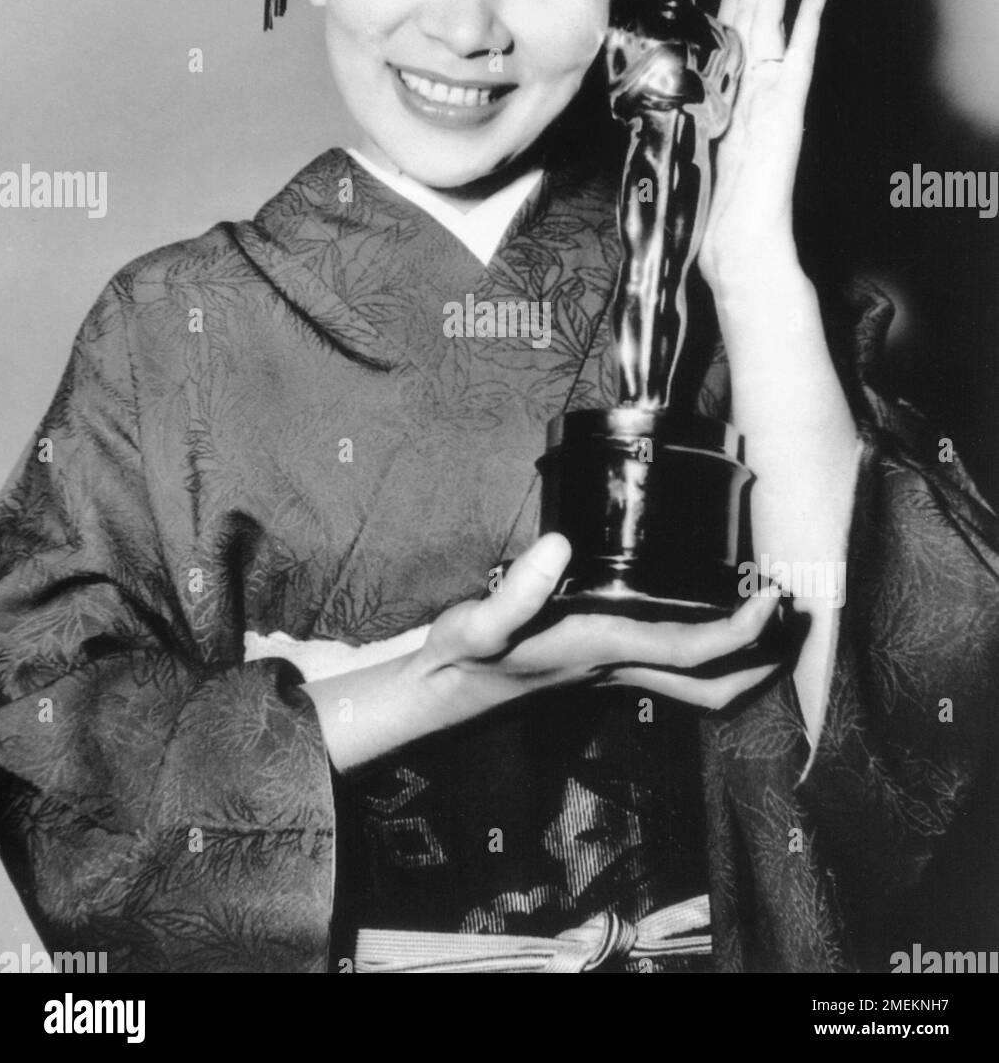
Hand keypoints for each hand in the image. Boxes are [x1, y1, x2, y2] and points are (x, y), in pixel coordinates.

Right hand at [408, 533, 782, 722]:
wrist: (443, 694)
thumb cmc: (462, 657)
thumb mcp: (477, 622)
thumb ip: (515, 591)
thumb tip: (558, 545)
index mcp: (603, 649)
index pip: (693, 650)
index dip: (743, 630)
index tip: (772, 596)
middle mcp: (621, 667)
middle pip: (718, 686)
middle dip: (766, 658)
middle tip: (796, 612)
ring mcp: (618, 673)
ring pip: (704, 687)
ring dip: (748, 661)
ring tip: (773, 613)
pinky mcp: (608, 666)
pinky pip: (680, 671)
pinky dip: (716, 653)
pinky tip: (715, 615)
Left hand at [698, 0, 833, 304]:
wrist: (737, 238)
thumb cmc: (713, 205)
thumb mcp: (690, 148)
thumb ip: (686, 119)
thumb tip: (654, 99)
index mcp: (730, 95)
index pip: (733, 36)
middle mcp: (754, 89)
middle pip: (756, 19)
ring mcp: (774, 95)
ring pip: (775, 25)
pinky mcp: (789, 107)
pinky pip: (802, 52)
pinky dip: (811, 18)